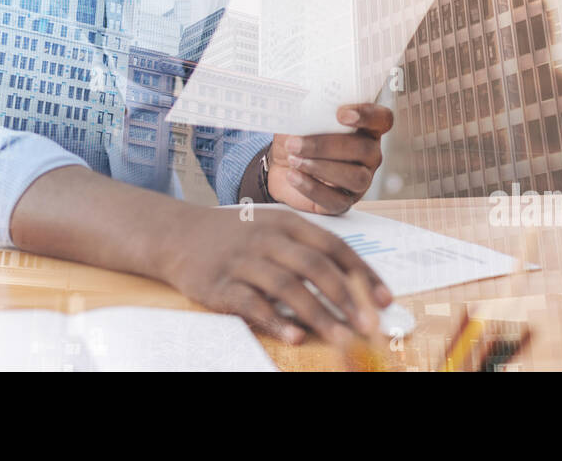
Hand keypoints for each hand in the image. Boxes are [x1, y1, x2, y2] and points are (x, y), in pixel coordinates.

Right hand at [160, 205, 392, 345]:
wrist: (178, 235)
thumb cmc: (236, 236)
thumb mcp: (273, 229)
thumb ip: (307, 250)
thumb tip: (353, 284)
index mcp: (286, 223)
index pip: (333, 246)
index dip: (362, 273)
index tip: (383, 299)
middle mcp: (267, 238)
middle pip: (314, 267)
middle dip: (346, 298)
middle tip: (367, 325)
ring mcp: (242, 260)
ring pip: (287, 287)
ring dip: (318, 315)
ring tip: (341, 339)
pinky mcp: (219, 284)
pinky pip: (252, 304)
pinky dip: (276, 321)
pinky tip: (296, 336)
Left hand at [267, 103, 392, 214]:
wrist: (281, 164)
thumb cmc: (299, 135)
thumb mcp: (301, 118)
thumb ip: (308, 109)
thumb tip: (297, 104)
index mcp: (366, 128)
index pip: (382, 119)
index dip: (367, 115)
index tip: (340, 114)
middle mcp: (370, 155)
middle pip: (364, 150)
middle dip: (327, 146)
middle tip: (295, 143)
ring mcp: (360, 181)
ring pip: (356, 177)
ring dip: (321, 168)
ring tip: (294, 160)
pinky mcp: (343, 202)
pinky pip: (336, 200)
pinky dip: (311, 188)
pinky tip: (293, 176)